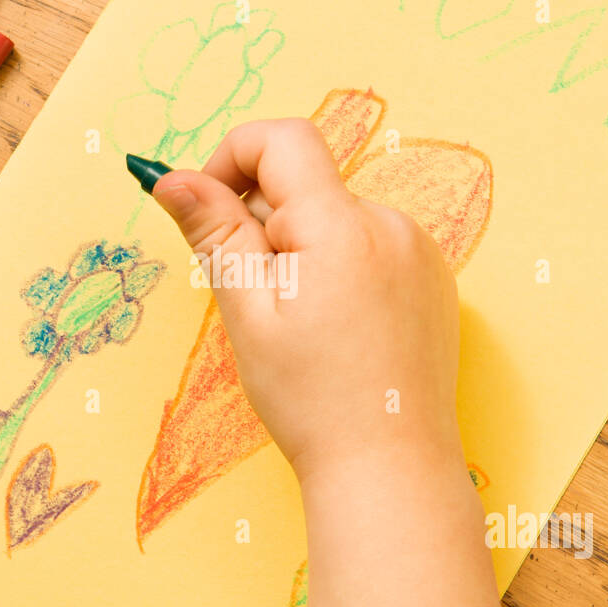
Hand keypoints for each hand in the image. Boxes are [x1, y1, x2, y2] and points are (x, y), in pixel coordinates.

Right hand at [151, 119, 467, 484]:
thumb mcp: (247, 312)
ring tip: (301, 324)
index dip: (232, 158)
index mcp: (343, 227)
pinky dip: (341, 267)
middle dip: (265, 222)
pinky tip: (337, 329)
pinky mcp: (433, 279)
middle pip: (308, 185)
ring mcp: (420, 252)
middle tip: (254, 296)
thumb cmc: (312, 400)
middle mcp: (392, 226)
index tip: (208, 208)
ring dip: (304, 248)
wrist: (390, 466)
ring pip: (337, 218)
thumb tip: (174, 178)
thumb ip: (214, 232)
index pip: (283, 140)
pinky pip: (372, 246)